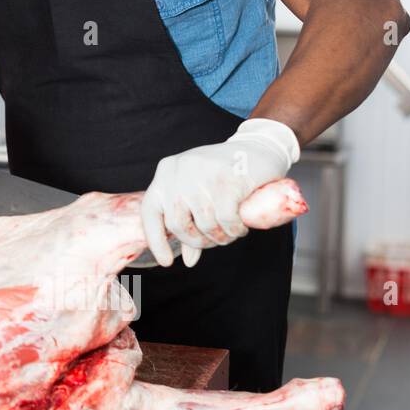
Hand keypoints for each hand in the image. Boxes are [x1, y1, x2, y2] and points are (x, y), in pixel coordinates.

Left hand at [140, 118, 299, 267]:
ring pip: (204, 224)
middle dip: (197, 241)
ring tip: (231, 233)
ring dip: (220, 237)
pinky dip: (234, 230)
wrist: (260, 147)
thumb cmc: (224, 174)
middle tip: (215, 240)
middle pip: (177, 223)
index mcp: (166, 172)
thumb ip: (189, 222)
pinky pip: (226, 219)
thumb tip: (187, 260)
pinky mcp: (227, 180)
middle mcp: (179, 171)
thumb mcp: (199, 192)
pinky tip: (241, 227)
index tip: (166, 262)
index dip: (155, 240)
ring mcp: (202, 174)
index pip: (150, 211)